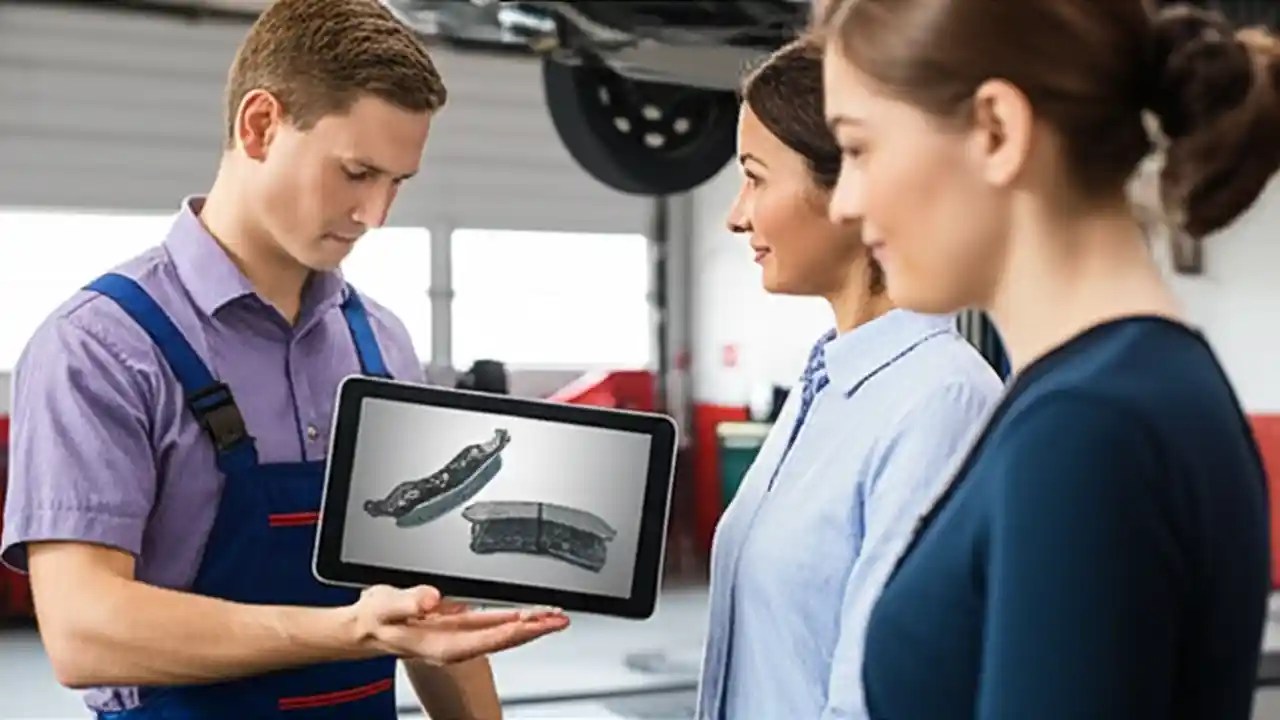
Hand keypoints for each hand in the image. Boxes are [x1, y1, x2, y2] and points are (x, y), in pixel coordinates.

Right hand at [352, 585, 569, 664]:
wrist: (363, 626)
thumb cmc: (374, 619)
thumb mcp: (386, 605)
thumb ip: (409, 601)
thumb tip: (433, 599)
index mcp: (441, 644)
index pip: (486, 638)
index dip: (513, 630)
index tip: (535, 623)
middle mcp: (454, 643)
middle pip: (502, 637)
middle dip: (533, 629)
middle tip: (560, 619)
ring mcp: (458, 636)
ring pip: (500, 632)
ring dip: (528, 624)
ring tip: (553, 617)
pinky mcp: (457, 625)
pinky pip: (491, 624)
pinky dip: (511, 618)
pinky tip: (524, 614)